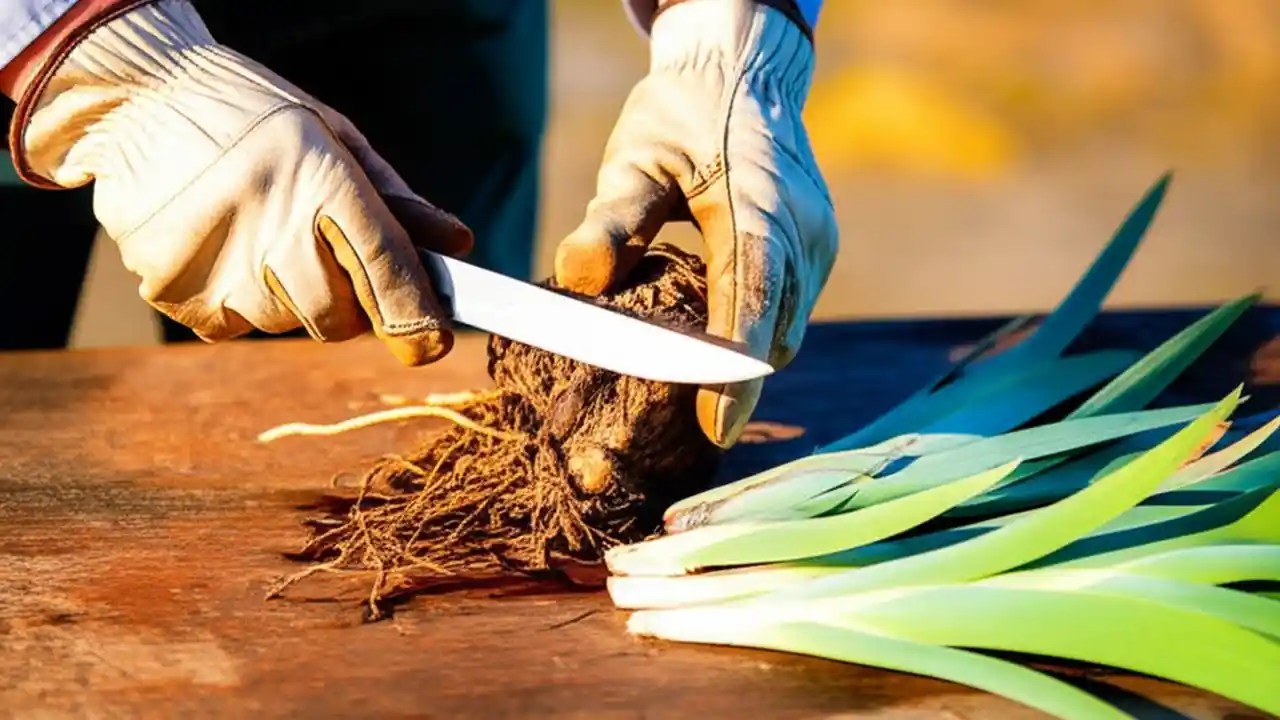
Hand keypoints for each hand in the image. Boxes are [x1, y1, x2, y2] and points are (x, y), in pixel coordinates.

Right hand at [9, 0, 470, 365]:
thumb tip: (457, 245)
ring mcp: (215, 263)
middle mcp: (269, 224)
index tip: (433, 344)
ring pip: (282, 322)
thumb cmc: (255, 116)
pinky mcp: (169, 288)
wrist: (139, 98)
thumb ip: (396, 199)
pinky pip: (228, 326)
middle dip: (348, 306)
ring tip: (257, 232)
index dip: (414, 314)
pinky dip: (233, 300)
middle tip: (323, 258)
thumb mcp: (334, 135)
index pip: (383, 265)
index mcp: (319, 177)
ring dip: (285, 296)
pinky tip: (220, 246)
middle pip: (337, 317)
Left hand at [554, 0, 837, 446]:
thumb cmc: (681, 116)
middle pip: (774, 332)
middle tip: (683, 419)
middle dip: (734, 381)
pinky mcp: (820, 248)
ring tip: (693, 382)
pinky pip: (791, 310)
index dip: (733, 372)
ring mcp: (820, 242)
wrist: (744, 73)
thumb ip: (611, 221)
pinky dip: (757, 331)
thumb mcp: (635, 158)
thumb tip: (577, 280)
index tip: (715, 427)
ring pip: (787, 330)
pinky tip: (714, 333)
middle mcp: (802, 233)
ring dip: (745, 359)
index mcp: (756, 207)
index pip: (751, 303)